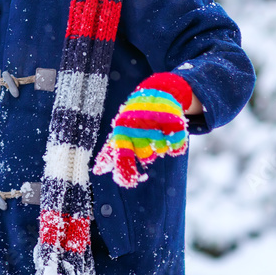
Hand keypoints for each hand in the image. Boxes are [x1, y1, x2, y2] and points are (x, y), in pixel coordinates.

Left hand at [92, 72, 192, 187]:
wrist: (157, 92)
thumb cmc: (134, 116)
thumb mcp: (120, 130)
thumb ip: (110, 151)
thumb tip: (98, 171)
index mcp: (123, 128)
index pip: (122, 153)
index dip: (124, 170)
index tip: (127, 183)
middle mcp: (139, 125)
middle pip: (146, 156)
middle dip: (147, 152)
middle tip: (145, 141)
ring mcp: (157, 122)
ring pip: (161, 151)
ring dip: (160, 145)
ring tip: (156, 130)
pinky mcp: (175, 120)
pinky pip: (177, 146)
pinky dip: (176, 144)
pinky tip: (169, 132)